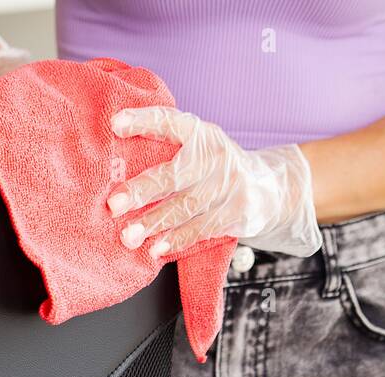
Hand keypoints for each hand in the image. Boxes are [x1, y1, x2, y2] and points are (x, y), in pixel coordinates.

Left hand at [107, 107, 321, 258]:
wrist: (270, 187)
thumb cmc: (218, 168)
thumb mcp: (200, 147)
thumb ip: (170, 149)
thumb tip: (119, 156)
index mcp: (202, 134)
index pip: (170, 121)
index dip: (143, 120)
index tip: (115, 124)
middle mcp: (217, 156)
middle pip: (175, 174)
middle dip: (142, 190)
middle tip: (114, 204)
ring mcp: (231, 185)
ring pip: (187, 207)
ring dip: (154, 223)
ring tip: (129, 235)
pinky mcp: (240, 212)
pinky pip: (203, 228)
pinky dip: (178, 239)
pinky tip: (157, 248)